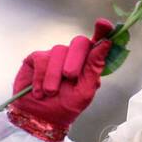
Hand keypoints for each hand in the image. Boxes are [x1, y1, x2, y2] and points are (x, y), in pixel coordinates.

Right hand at [7, 18, 114, 141]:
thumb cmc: (65, 106)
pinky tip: (40, 91)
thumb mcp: (85, 92)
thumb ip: (94, 69)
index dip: (102, 31)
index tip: (104, 24)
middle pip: (79, 42)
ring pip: (58, 52)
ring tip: (51, 92)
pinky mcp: (36, 58)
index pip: (97, 44)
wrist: (40, 117)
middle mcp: (72, 57)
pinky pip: (41, 59)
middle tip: (70, 77)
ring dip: (55, 76)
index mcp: (88, 65)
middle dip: (75, 60)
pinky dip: (41, 78)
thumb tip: (105, 45)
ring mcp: (54, 56)